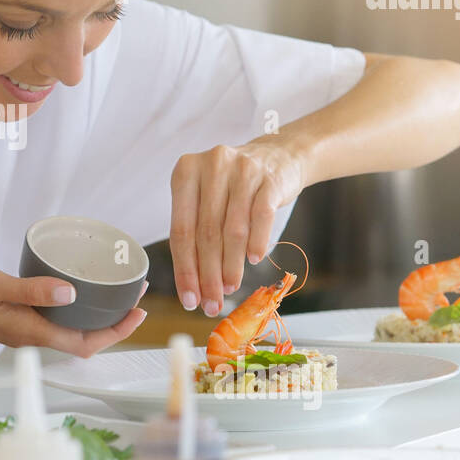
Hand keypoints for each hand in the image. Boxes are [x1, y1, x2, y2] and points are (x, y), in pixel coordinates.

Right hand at [0, 258, 148, 357]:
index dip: (116, 332)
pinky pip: (50, 316)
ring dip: (94, 312)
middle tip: (134, 294)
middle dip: (113, 320)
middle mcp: (27, 333)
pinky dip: (71, 304)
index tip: (138, 310)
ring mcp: (18, 325)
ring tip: (112, 288)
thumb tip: (70, 294)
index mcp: (27, 331)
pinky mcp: (9, 314)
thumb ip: (29, 290)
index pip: (84, 343)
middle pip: (82, 337)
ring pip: (67, 327)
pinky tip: (72, 284)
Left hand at [169, 140, 308, 317]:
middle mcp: (211, 166)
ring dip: (231, 266)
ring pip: (232, 230)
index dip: (184, 269)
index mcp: (185, 172)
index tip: (189, 299)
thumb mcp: (207, 198)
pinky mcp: (269, 179)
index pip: (180, 230)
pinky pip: (261, 217)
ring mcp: (242, 170)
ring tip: (230, 288)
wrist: (279, 157)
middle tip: (211, 302)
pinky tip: (253, 261)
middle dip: (208, 275)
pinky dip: (256, 243)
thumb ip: (196, 233)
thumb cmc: (234, 187)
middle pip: (205, 233)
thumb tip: (194, 286)